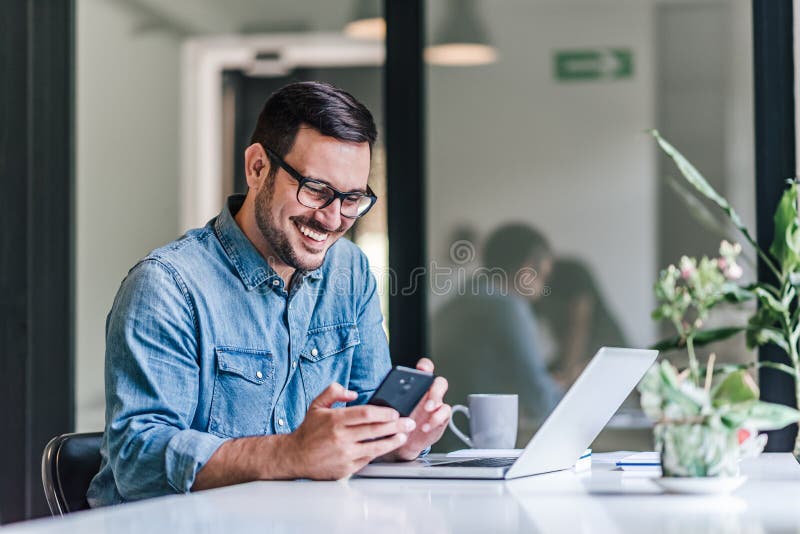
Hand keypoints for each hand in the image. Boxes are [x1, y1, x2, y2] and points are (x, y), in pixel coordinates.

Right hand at [282, 383, 414, 479]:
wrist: (295, 457)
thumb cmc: (308, 431)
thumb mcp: (317, 405)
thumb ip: (333, 392)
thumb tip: (352, 392)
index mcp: (335, 420)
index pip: (365, 414)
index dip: (383, 412)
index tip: (395, 411)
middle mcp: (341, 437)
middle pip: (375, 430)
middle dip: (395, 426)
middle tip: (409, 423)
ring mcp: (344, 454)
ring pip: (375, 447)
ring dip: (392, 441)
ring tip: (403, 436)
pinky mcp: (346, 468)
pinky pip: (367, 459)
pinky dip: (378, 452)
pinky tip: (386, 447)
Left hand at [387, 358, 450, 460]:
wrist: (404, 443)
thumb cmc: (397, 423)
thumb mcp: (391, 411)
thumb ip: (390, 403)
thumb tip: (381, 400)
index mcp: (415, 386)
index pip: (424, 369)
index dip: (425, 366)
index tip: (422, 369)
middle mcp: (428, 393)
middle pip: (439, 382)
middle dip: (435, 389)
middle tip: (426, 401)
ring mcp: (436, 405)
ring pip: (442, 398)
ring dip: (435, 402)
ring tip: (427, 410)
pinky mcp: (441, 417)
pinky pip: (444, 413)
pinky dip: (435, 419)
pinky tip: (425, 427)